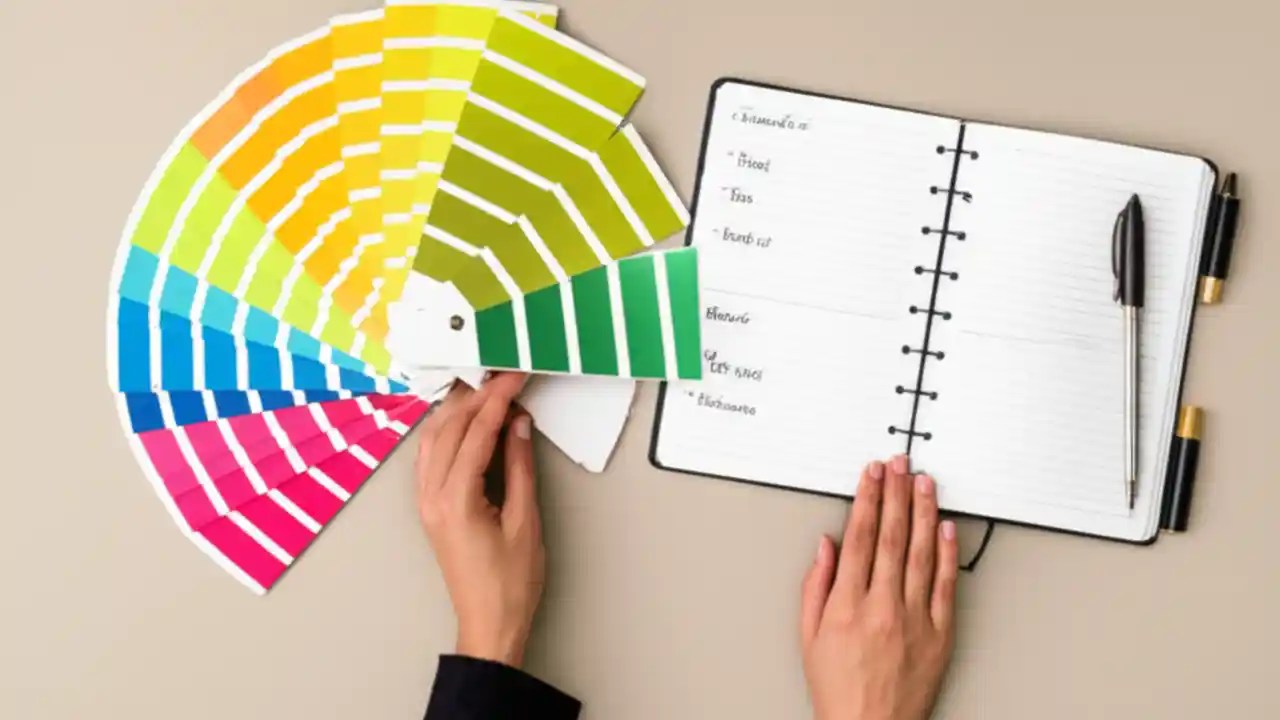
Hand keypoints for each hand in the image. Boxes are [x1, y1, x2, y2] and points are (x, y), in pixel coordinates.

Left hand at [416, 373, 543, 668]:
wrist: (489, 624)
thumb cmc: (511, 583)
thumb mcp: (525, 521)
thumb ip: (519, 467)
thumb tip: (518, 423)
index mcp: (455, 499)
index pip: (476, 433)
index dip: (498, 400)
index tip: (516, 376)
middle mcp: (431, 496)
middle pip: (448, 429)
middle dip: (477, 397)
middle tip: (504, 375)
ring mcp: (425, 502)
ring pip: (433, 439)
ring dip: (459, 411)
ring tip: (487, 389)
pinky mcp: (430, 508)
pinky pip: (431, 457)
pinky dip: (448, 432)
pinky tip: (466, 423)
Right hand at [801, 455, 958, 719]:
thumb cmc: (838, 688)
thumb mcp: (809, 636)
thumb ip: (817, 585)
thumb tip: (827, 546)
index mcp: (848, 605)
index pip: (861, 537)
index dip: (867, 500)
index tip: (872, 475)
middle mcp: (883, 607)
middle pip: (893, 537)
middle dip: (896, 494)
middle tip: (899, 465)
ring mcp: (915, 619)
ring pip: (921, 553)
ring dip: (923, 512)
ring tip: (925, 483)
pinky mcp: (940, 634)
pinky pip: (946, 585)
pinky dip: (947, 553)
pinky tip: (947, 527)